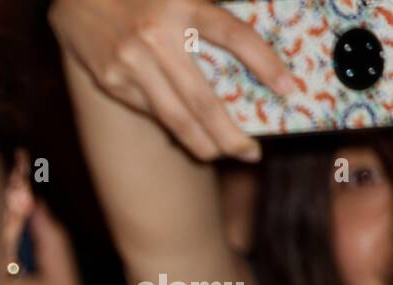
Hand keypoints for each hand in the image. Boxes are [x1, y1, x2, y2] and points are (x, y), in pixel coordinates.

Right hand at [49, 0, 295, 161]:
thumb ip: (204, 17)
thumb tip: (240, 60)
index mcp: (183, 5)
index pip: (236, 37)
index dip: (266, 65)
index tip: (288, 90)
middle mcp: (158, 38)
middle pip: (203, 99)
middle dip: (229, 133)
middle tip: (250, 153)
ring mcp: (131, 64)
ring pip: (174, 116)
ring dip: (201, 142)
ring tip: (219, 154)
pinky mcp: (111, 81)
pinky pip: (149, 110)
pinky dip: (170, 124)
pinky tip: (184, 133)